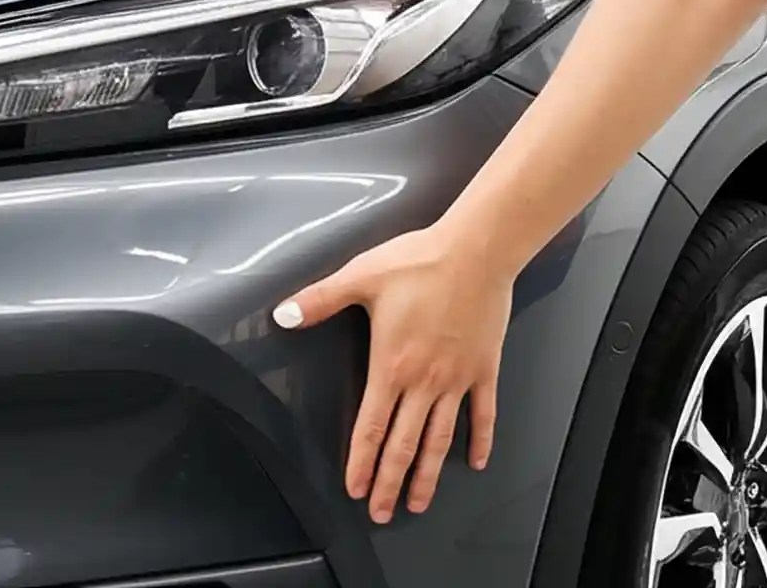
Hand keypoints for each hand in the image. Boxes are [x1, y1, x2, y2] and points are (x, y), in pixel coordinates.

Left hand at [273, 223, 512, 522]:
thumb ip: (320, 300)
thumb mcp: (361, 277)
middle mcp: (425, 382)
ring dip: (428, 474)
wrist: (477, 251)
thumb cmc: (420, 261)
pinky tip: (475, 463)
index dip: (363, 463)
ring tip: (420, 502)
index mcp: (391, 365)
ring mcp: (457, 378)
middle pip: (404, 445)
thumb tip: (282, 315)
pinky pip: (483, 413)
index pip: (372, 428)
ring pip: (440, 439)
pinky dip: (480, 440)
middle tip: (383, 514)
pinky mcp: (484, 368)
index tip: (357, 490)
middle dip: (391, 484)